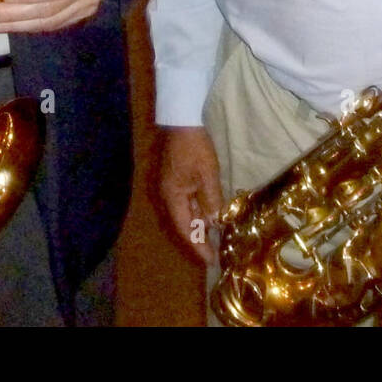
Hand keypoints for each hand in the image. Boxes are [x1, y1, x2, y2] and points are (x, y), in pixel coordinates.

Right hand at [159, 127, 223, 264]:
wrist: (182, 121)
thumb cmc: (194, 148)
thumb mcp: (207, 174)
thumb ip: (211, 200)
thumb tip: (214, 223)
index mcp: (172, 197)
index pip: (185, 229)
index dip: (198, 246)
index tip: (211, 260)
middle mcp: (167, 195)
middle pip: (183, 223)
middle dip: (198, 238)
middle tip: (214, 253)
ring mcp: (170, 187)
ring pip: (185, 213)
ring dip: (199, 225)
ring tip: (214, 238)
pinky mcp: (176, 179)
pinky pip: (186, 202)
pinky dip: (198, 211)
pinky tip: (209, 215)